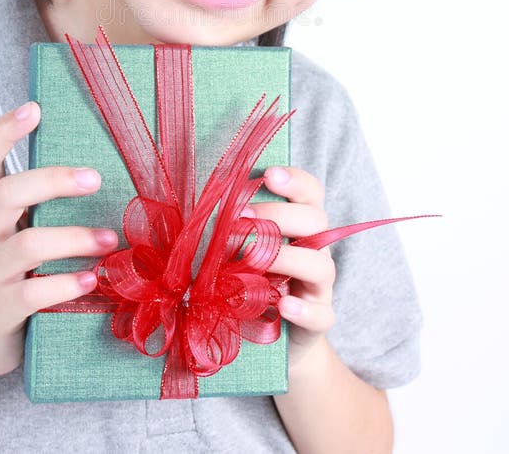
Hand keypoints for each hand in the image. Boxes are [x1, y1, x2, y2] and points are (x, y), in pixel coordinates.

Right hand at [0, 101, 117, 380]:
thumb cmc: (4, 270)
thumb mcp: (8, 229)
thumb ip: (36, 201)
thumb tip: (96, 165)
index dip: (3, 131)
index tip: (33, 108)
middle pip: (7, 193)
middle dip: (51, 180)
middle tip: (94, 178)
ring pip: (28, 245)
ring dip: (74, 239)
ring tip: (110, 240)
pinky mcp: (4, 307)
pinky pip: (34, 293)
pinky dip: (65, 284)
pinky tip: (91, 280)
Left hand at [244, 166, 334, 367]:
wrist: (274, 342)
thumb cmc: (250, 283)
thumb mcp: (240, 252)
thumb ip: (231, 231)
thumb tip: (197, 211)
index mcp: (299, 226)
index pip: (310, 193)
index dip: (295, 180)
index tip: (270, 174)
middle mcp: (314, 250)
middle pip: (316, 220)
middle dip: (280, 214)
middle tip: (243, 216)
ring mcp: (319, 286)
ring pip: (321, 265)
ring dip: (287, 258)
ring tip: (253, 260)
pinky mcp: (318, 320)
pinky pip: (321, 315)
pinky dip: (304, 310)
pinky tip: (283, 306)